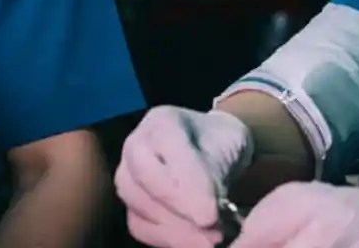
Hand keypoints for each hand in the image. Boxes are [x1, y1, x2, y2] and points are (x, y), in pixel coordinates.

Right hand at [115, 106, 253, 246]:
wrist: (212, 150)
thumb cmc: (221, 143)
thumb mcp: (230, 144)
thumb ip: (215, 172)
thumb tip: (205, 216)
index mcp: (161, 122)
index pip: (165, 150)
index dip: (187, 185)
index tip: (211, 214)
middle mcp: (135, 145)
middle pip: (143, 180)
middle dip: (180, 211)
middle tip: (214, 230)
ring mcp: (127, 175)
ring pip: (139, 208)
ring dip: (177, 230)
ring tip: (212, 238)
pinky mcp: (130, 204)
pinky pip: (140, 227)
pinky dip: (169, 239)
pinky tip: (195, 241)